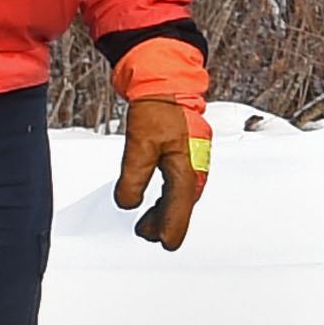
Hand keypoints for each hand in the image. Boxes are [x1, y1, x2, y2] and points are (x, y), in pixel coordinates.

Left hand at [112, 40, 212, 249]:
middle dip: (166, 221)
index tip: (165, 244)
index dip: (173, 226)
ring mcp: (192, 157)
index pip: (181, 204)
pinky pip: (179, 182)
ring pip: (181, 193)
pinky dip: (167, 195)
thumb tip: (128, 202)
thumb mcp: (139, 143)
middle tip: (147, 234)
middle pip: (183, 202)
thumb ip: (134, 176)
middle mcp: (195, 164)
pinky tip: (155, 197)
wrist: (165, 80)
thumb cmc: (157, 108)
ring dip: (165, 209)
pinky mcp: (185, 151)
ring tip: (146, 222)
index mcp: (187, 164)